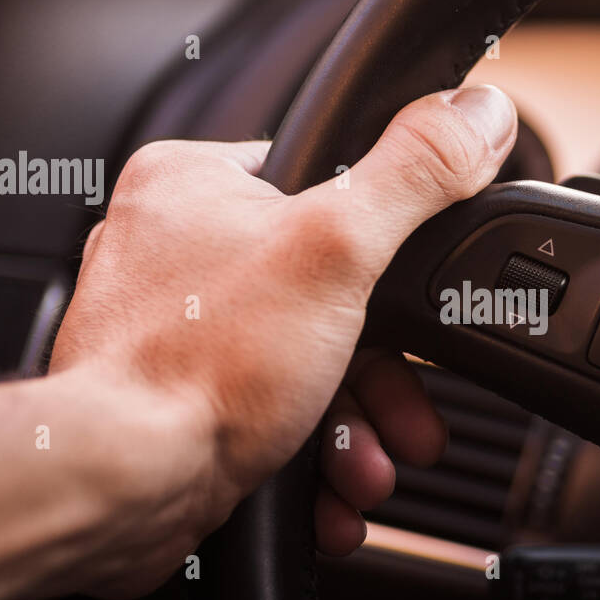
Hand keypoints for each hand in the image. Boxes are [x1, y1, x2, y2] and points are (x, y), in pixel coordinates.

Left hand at [48, 86, 517, 595]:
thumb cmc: (195, 366)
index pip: (323, 187)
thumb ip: (415, 173)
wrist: (123, 487)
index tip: (413, 315)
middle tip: (409, 416)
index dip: (386, 257)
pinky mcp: (175, 396)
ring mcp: (173, 328)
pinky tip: (332, 487)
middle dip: (380, 377)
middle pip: (325, 299)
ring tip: (369, 466)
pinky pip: (269, 414)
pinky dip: (310, 453)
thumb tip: (477, 112)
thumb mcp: (337, 248)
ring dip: (354, 426)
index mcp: (194, 183)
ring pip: (302, 367)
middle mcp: (174, 249)